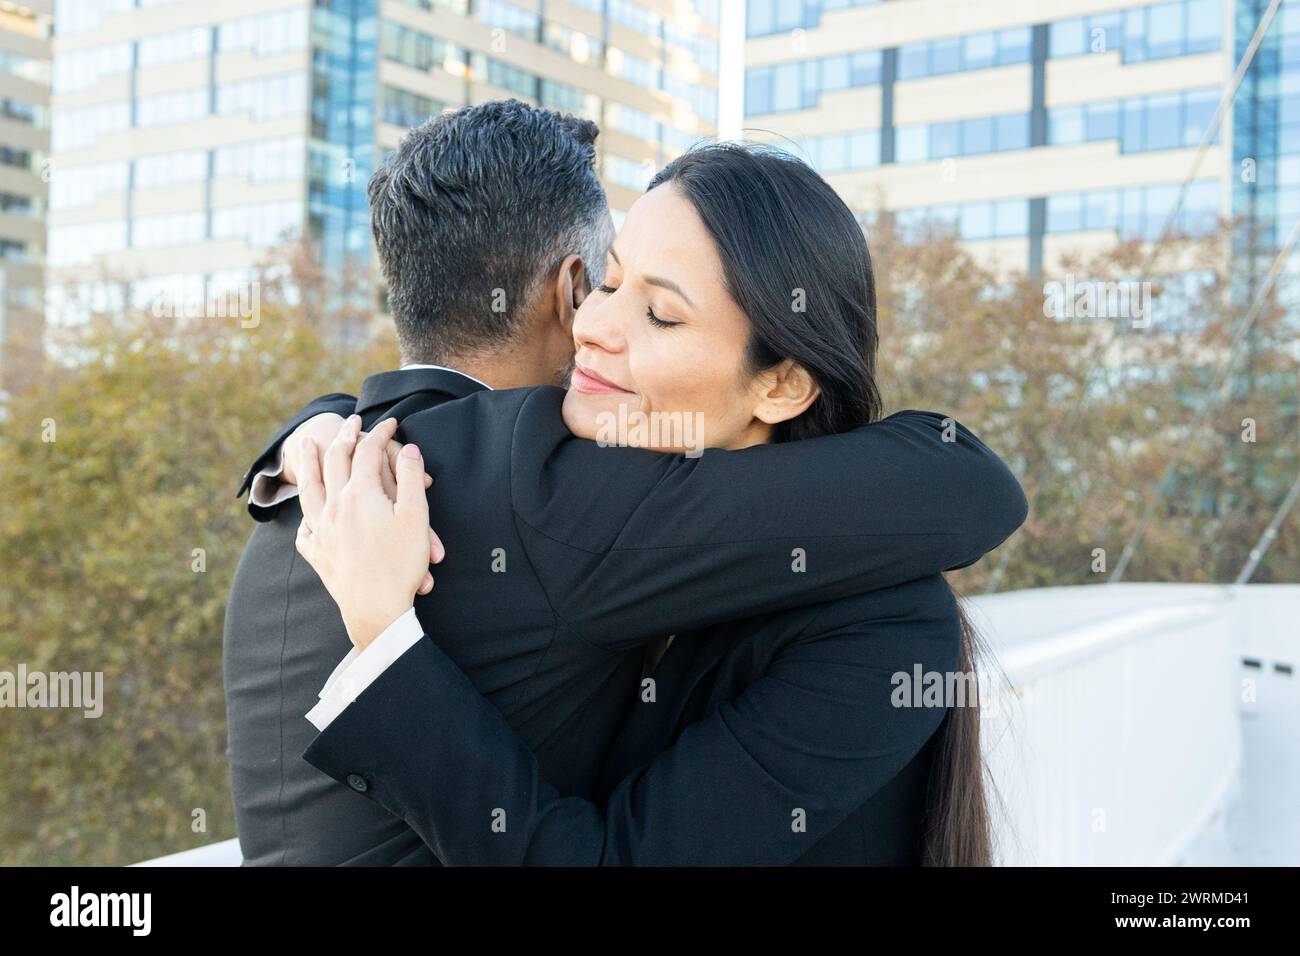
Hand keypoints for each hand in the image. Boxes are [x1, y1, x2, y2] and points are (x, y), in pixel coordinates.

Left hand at [294, 415, 445, 650]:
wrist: (376, 609)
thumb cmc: (401, 563)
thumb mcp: (415, 516)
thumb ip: (411, 478)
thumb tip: (409, 449)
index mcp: (360, 495)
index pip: (367, 452)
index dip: (380, 434)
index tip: (390, 423)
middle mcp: (335, 507)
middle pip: (334, 462)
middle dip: (344, 437)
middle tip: (352, 422)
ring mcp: (322, 530)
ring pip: (309, 488)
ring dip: (309, 463)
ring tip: (307, 445)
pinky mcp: (318, 554)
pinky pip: (304, 530)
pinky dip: (305, 517)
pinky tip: (306, 517)